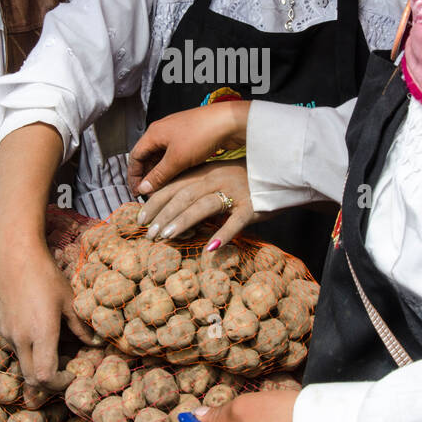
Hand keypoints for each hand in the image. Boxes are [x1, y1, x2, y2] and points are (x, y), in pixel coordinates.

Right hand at [0, 225, 97, 387]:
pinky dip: (29, 350)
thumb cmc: (46, 273)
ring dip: (38, 364)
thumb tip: (95, 343)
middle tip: (66, 369)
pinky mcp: (0, 325)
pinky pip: (15, 348)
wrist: (15, 253)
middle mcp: (20, 338)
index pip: (44, 377)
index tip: (73, 375)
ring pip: (22, 363)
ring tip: (58, 347)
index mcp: (40, 333)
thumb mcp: (70, 300)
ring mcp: (7, 333)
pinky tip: (42, 333)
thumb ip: (80, 327)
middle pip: (31, 378)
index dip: (60, 383)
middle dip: (49, 381)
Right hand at [128, 100, 249, 194]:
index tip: (137, 192)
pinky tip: (179, 181)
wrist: (230, 121)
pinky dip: (174, 169)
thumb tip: (144, 188)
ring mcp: (178, 135)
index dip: (134, 176)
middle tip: (151, 194)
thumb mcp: (177, 159)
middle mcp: (163, 132)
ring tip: (164, 190)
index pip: (135, 156)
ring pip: (163, 158)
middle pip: (148, 157)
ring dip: (161, 174)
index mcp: (154, 133)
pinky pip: (176, 157)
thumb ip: (158, 175)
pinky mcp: (191, 139)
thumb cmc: (202, 133)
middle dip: (148, 177)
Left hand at [137, 161, 263, 250]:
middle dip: (163, 215)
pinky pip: (236, 221)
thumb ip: (196, 190)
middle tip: (148, 234)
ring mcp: (235, 191)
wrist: (282, 172)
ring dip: (183, 221)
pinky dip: (223, 234)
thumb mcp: (218, 179)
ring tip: (167, 237)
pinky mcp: (252, 206)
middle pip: (183, 195)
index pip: (174, 185)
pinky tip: (210, 249)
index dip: (155, 201)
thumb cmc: (245, 180)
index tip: (140, 218)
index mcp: (206, 172)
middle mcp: (217, 178)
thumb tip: (168, 212)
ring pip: (203, 205)